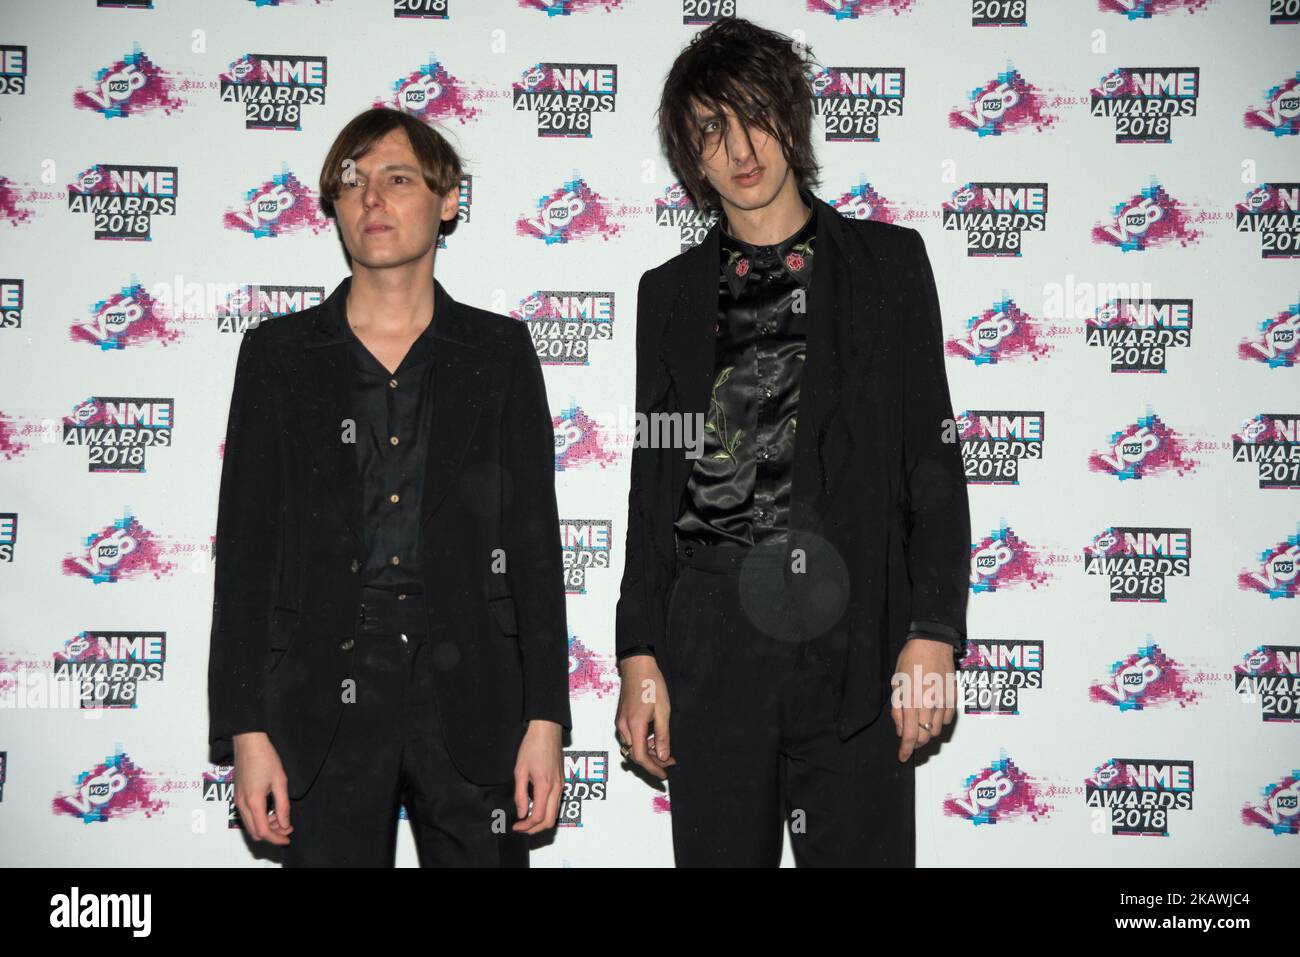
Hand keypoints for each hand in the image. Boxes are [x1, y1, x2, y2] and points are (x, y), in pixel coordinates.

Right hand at [233, 731, 292, 844]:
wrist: (248, 742)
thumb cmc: (265, 757)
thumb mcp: (280, 781)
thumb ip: (283, 805)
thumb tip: (284, 823)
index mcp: (253, 801)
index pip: (264, 831)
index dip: (277, 838)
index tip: (288, 837)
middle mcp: (241, 804)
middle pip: (255, 832)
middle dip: (272, 834)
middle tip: (287, 828)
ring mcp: (237, 800)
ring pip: (250, 825)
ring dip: (265, 826)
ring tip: (281, 818)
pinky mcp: (237, 795)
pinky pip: (247, 815)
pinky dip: (259, 819)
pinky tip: (271, 811)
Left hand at [512, 719, 562, 833]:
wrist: (547, 730)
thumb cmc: (533, 746)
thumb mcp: (520, 770)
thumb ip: (520, 794)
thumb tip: (522, 812)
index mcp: (545, 785)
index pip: (538, 816)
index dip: (525, 826)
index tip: (515, 826)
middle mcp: (557, 788)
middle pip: (550, 820)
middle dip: (535, 829)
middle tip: (521, 828)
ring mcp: (561, 785)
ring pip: (555, 813)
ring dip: (541, 821)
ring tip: (526, 819)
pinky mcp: (562, 782)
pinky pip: (557, 803)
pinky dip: (546, 811)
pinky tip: (534, 806)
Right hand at [614, 654, 675, 778]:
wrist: (637, 666)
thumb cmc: (651, 684)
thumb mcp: (663, 711)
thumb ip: (662, 736)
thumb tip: (663, 756)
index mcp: (634, 726)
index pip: (641, 757)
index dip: (653, 769)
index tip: (664, 775)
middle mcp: (623, 727)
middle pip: (635, 755)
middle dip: (653, 762)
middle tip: (670, 761)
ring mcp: (620, 723)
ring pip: (632, 748)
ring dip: (647, 753)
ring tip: (664, 750)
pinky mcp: (621, 719)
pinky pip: (629, 739)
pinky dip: (641, 744)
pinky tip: (653, 739)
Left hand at [890, 637, 957, 761]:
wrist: (933, 643)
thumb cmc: (910, 660)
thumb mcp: (896, 683)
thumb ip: (898, 709)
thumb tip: (900, 730)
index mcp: (912, 700)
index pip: (910, 734)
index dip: (906, 750)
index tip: (903, 757)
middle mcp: (929, 704)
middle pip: (924, 736)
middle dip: (915, 742)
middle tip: (909, 738)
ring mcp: (943, 701)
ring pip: (937, 730)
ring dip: (927, 732)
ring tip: (919, 723)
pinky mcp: (953, 697)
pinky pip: (948, 720)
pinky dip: (939, 723)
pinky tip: (932, 714)